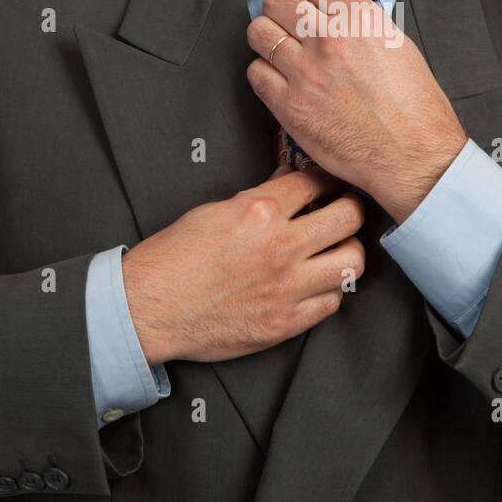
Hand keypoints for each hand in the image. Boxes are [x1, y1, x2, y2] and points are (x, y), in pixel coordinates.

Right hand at [121, 164, 364, 364]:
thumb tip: (285, 182)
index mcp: (259, 212)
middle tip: (345, 209)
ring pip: (351, 262)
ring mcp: (288, 288)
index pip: (314, 182)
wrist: (149, 308)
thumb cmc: (173, 260)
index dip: (324, 178)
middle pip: (348, 217)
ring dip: (348, 251)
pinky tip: (318, 283)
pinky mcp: (286, 322)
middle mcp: (281, 247)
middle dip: (350, 208)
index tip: (327, 183)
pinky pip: (332, 303)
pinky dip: (330, 291)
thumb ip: (256, 197)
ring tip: (337, 248)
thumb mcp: (213, 211)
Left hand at [246, 0, 467, 223]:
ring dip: (265, 38)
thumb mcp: (397, 46)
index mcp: (360, 20)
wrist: (412, 156)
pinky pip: (255, 73)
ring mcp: (305, 72)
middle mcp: (330, 40)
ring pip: (258, 33)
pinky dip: (263, 73)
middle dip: (277, 8)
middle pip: (276, 1)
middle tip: (282, 21)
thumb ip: (361, 24)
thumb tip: (334, 13)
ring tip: (277, 49)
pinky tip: (279, 80)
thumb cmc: (413, 108)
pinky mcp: (289, 105)